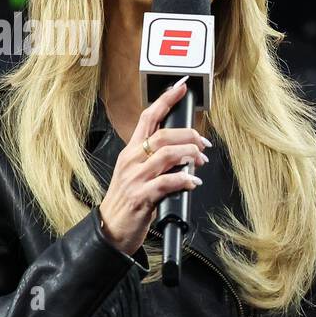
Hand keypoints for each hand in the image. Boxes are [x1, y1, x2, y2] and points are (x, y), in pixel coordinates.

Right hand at [98, 75, 211, 255]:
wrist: (111, 229)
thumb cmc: (128, 200)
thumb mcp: (137, 172)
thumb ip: (157, 158)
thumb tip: (186, 150)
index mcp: (131, 151)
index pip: (148, 117)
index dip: (165, 100)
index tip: (181, 87)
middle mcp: (131, 160)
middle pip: (163, 135)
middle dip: (189, 135)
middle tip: (203, 143)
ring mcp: (135, 178)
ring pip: (166, 154)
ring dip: (190, 155)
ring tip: (200, 162)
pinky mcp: (141, 196)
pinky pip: (167, 182)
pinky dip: (184, 179)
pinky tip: (193, 182)